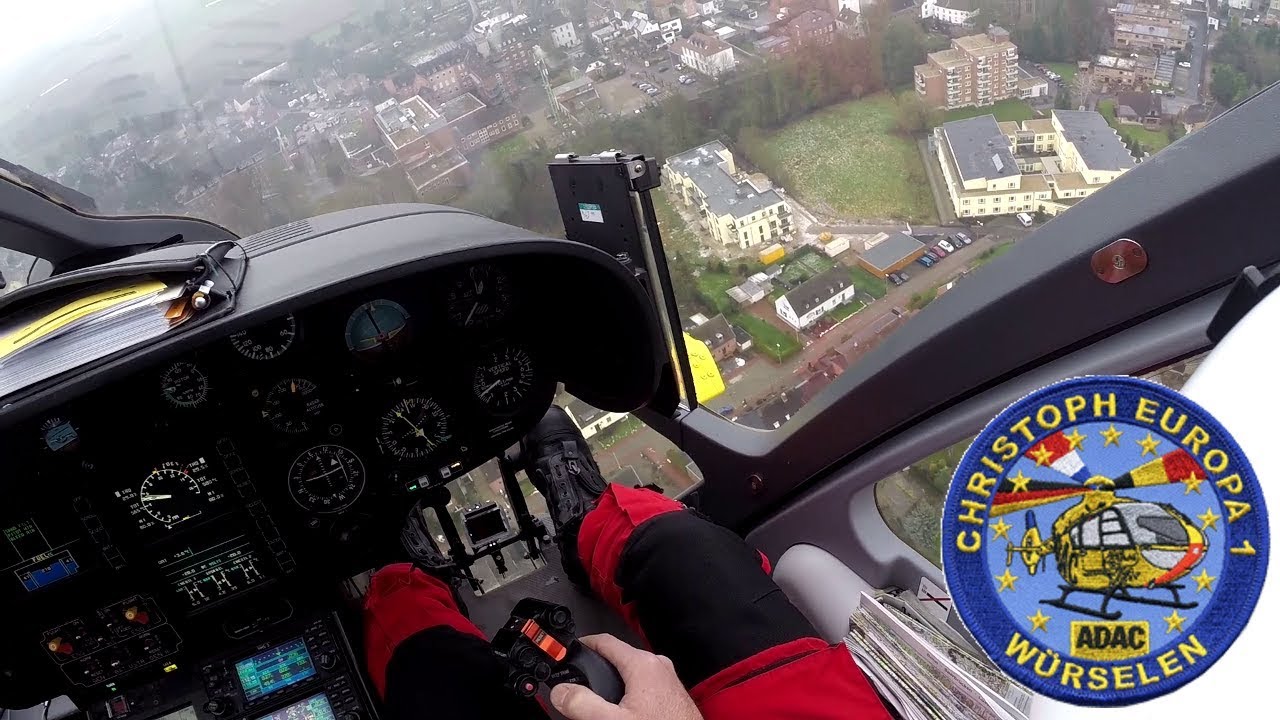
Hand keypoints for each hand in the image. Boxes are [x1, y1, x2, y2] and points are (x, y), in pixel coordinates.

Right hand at [549, 634, 701, 719]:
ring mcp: (668, 680)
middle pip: (618, 658)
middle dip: (597, 669)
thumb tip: (561, 692)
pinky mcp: (672, 695)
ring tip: (597, 700)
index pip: (605, 641)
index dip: (584, 644)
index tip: (570, 651)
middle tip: (578, 681)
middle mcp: (658, 666)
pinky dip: (628, 693)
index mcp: (643, 664)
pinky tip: (622, 711)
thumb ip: (583, 705)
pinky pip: (643, 686)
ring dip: (613, 684)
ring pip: (631, 673)